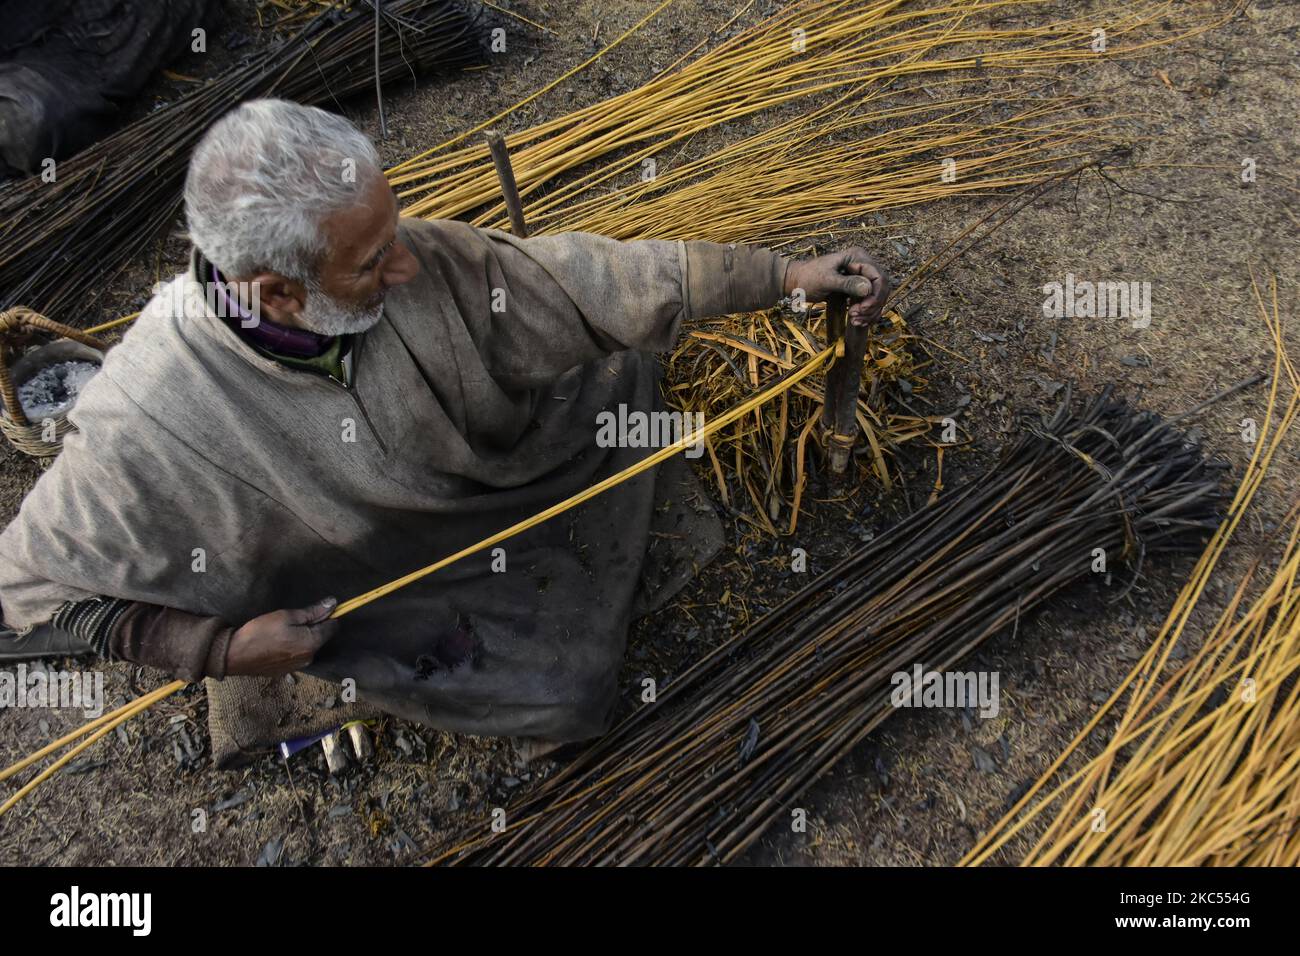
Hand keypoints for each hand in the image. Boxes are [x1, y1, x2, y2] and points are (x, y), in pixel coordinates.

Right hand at [224, 596, 338, 676]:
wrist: (235, 655)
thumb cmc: (261, 632)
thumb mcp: (287, 616)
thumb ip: (312, 612)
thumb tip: (333, 603)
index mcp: (312, 643)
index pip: (332, 627)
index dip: (326, 616)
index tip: (311, 611)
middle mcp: (310, 657)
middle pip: (320, 637)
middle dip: (312, 627)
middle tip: (290, 620)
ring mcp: (298, 667)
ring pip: (308, 646)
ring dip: (301, 637)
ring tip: (281, 632)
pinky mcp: (287, 671)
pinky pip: (297, 655)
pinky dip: (292, 647)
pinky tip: (276, 643)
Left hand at [784, 246, 890, 325]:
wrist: (796, 281)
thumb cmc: (807, 277)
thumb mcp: (826, 280)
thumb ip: (847, 283)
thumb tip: (868, 288)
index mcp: (858, 257)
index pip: (879, 277)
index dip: (875, 296)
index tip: (861, 309)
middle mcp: (864, 265)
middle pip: (882, 289)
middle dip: (872, 306)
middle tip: (855, 317)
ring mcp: (862, 277)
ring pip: (877, 297)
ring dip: (870, 313)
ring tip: (854, 321)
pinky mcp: (858, 288)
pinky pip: (870, 302)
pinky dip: (867, 314)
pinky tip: (857, 321)